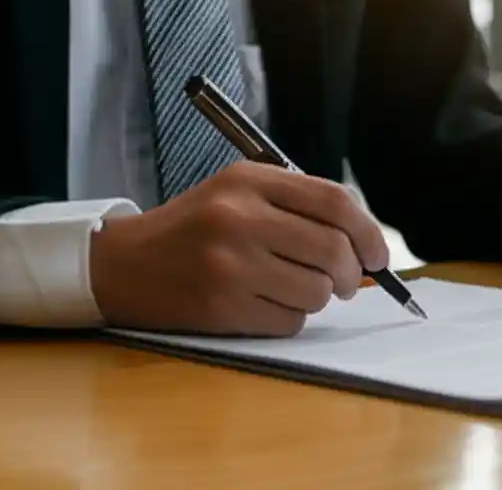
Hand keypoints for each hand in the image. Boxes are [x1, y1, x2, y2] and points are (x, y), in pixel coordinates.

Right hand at [89, 161, 389, 336]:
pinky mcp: (222, 307)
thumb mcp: (238, 192)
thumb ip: (299, 206)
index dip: (368, 231)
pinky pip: (290, 321)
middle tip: (345, 281)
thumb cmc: (194, 228)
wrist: (123, 264)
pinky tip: (263, 304)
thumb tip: (364, 245)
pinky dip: (289, 317)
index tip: (378, 255)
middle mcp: (239, 218)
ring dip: (317, 297)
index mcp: (248, 181)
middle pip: (333, 249)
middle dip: (351, 272)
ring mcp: (230, 265)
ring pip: (316, 291)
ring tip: (292, 288)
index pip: (334, 202)